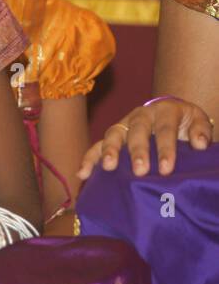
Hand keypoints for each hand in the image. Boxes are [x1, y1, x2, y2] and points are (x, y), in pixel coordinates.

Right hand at [77, 98, 213, 180]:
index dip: (165, 149)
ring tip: (109, 167)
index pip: (165, 129)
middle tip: (140, 170)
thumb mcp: (197, 121)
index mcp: (164, 110)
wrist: (169, 114)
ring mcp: (124, 124)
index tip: (166, 169)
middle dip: (137, 151)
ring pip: (113, 134)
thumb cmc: (184, 123)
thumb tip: (199, 144)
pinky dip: (89, 158)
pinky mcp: (112, 135)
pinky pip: (97, 145)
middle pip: (136, 131)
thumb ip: (200, 130)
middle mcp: (140, 115)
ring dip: (109, 151)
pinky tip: (82, 173)